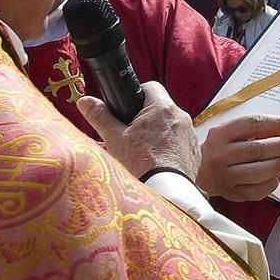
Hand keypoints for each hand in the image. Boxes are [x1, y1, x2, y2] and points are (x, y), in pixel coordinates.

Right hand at [77, 81, 199, 181]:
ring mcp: (191, 136)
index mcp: (162, 108)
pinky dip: (170, 149)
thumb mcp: (114, 139)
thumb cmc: (141, 164)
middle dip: (146, 118)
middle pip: (161, 108)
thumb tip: (85, 101)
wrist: (165, 193)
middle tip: (131, 134)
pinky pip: (180, 143)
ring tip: (143, 151)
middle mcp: (181, 117)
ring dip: (159, 133)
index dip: (136, 95)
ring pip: (171, 127)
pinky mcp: (195, 153)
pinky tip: (157, 162)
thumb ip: (100, 117)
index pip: (150, 87)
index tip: (127, 109)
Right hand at [195, 114, 279, 201]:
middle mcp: (220, 155)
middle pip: (258, 149)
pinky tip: (278, 175)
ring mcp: (225, 176)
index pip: (252, 124)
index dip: (276, 123)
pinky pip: (257, 191)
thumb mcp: (231, 132)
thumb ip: (256, 129)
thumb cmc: (220, 149)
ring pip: (259, 171)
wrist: (197, 171)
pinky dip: (271, 183)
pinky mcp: (231, 193)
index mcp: (220, 134)